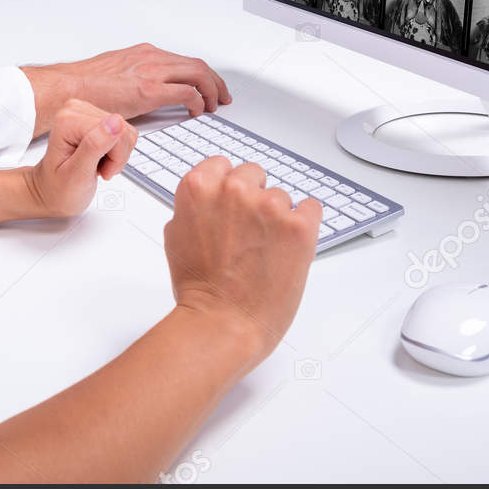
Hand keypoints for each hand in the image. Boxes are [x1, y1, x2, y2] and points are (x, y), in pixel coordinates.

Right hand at [21, 43, 230, 135]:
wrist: (69, 87)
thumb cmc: (85, 85)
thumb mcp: (116, 75)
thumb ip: (135, 79)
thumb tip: (142, 93)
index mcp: (145, 54)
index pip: (184, 61)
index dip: (203, 75)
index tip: (209, 87)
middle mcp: (152, 57)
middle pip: (198, 65)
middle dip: (215, 82)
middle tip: (222, 96)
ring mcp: (152, 71)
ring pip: (198, 74)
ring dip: (212, 91)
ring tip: (214, 105)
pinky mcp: (149, 89)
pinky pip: (186, 93)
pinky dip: (198, 102)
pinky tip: (197, 111)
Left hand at [21, 99, 137, 218]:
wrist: (51, 190)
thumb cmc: (59, 187)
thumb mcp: (76, 174)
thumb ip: (94, 146)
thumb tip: (115, 122)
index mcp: (68, 120)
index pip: (115, 130)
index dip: (115, 157)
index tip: (99, 172)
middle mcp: (76, 110)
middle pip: (122, 129)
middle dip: (115, 157)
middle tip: (96, 169)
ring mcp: (87, 112)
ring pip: (126, 131)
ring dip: (116, 155)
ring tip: (96, 165)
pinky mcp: (97, 117)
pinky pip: (124, 132)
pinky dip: (116, 151)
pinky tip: (100, 158)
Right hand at [162, 156, 320, 366]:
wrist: (223, 323)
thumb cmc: (199, 288)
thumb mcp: (176, 236)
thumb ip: (194, 207)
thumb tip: (209, 200)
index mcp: (198, 187)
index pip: (222, 165)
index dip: (228, 188)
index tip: (231, 207)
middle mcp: (233, 189)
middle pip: (254, 174)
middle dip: (254, 199)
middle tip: (249, 233)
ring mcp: (268, 206)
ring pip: (281, 196)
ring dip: (277, 218)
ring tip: (265, 251)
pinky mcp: (299, 226)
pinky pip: (311, 208)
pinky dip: (304, 226)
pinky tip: (289, 249)